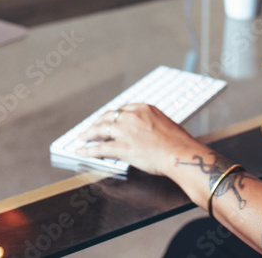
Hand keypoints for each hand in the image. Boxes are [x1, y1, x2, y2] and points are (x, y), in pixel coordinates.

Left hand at [75, 103, 200, 176]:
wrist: (180, 153)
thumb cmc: (178, 143)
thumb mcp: (165, 124)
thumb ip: (152, 124)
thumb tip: (147, 131)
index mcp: (145, 108)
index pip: (122, 110)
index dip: (111, 116)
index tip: (107, 119)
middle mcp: (133, 116)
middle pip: (108, 117)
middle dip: (97, 123)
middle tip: (91, 128)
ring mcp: (126, 131)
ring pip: (100, 129)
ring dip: (89, 134)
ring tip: (82, 137)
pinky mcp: (122, 147)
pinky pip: (100, 148)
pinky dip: (87, 150)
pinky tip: (81, 151)